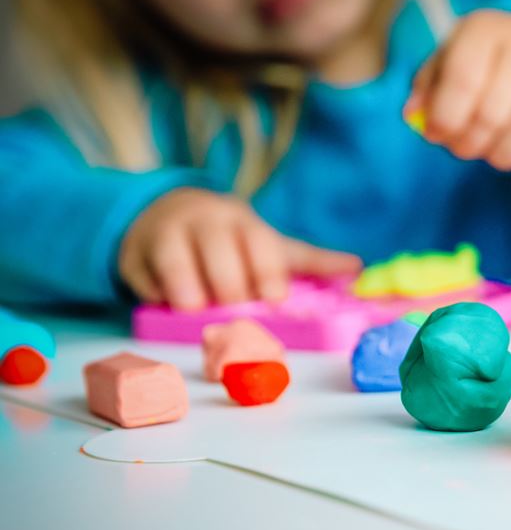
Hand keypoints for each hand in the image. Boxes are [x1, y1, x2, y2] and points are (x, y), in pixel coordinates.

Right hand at [118, 188, 361, 310]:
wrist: (169, 214)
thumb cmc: (231, 241)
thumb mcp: (269, 245)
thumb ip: (310, 262)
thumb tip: (357, 268)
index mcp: (242, 221)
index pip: (259, 246)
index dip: (268, 276)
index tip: (274, 300)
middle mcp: (204, 224)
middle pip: (221, 267)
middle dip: (231, 297)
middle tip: (237, 315)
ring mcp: (164, 237)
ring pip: (179, 276)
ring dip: (193, 302)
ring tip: (201, 314)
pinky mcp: (133, 257)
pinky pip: (147, 288)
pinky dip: (159, 302)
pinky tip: (168, 304)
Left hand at [404, 9, 510, 171]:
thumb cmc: (479, 61)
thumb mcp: (446, 62)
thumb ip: (427, 88)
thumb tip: (415, 115)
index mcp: (486, 31)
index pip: (464, 79)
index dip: (446, 116)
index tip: (437, 134)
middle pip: (494, 111)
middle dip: (470, 141)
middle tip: (461, 147)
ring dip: (504, 153)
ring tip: (490, 152)